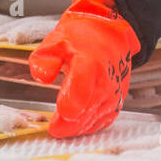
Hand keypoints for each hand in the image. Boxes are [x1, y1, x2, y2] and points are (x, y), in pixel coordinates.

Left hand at [28, 0, 140, 137]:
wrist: (109, 33)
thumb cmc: (81, 37)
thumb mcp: (55, 41)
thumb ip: (43, 60)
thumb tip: (42, 77)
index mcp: (89, 62)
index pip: (81, 88)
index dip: (70, 104)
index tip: (59, 112)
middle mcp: (104, 79)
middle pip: (87, 111)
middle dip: (68, 124)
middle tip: (53, 128)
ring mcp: (113, 92)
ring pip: (95, 119)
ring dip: (77, 128)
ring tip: (62, 127)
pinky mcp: (117, 100)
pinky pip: (103, 121)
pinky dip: (89, 126)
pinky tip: (77, 125)